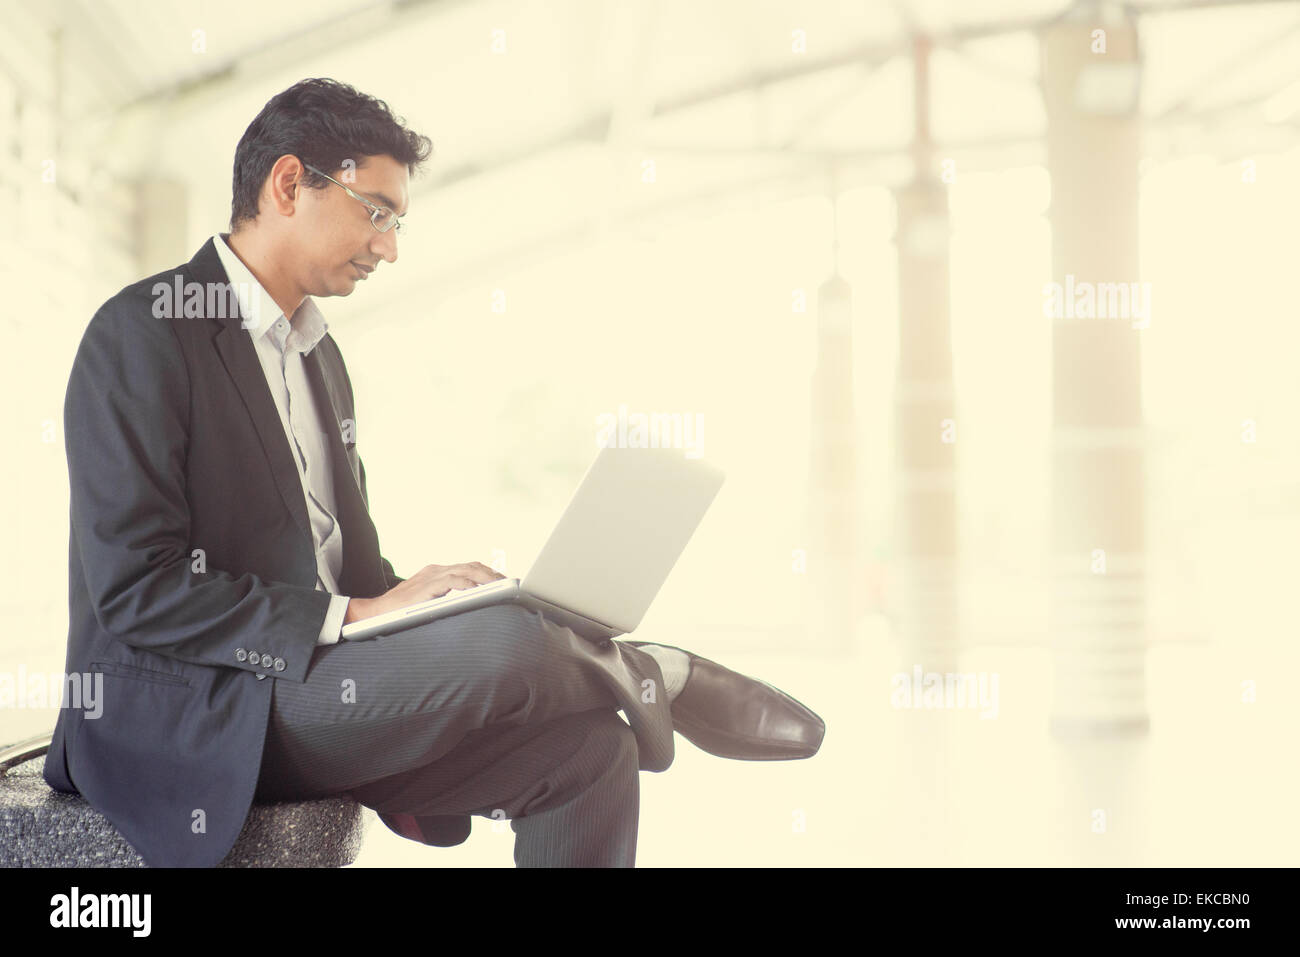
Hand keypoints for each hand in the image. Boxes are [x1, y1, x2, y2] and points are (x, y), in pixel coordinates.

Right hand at [344, 562, 505, 624]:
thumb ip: (447, 598)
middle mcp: (436, 570)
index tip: (503, 580)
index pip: (468, 567)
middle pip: (471, 566)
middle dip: (492, 574)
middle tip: (509, 583)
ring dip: (486, 577)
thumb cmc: (401, 612)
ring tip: (501, 585)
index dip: (487, 572)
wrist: (374, 614)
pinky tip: (480, 590)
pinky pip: (453, 581)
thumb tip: (471, 606)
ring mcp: (431, 576)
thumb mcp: (429, 602)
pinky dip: (469, 584)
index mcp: (437, 573)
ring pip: (466, 570)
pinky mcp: (427, 586)